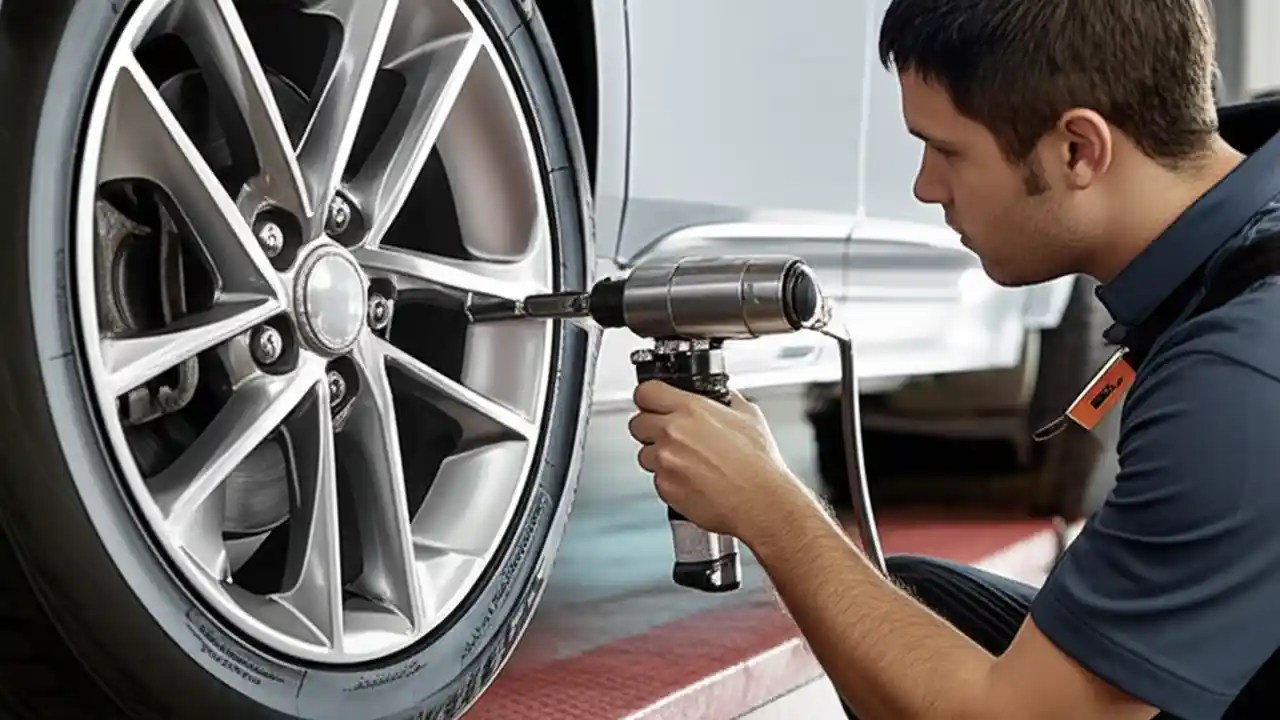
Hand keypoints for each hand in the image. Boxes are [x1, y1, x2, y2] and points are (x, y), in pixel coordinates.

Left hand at [627, 380, 810, 538]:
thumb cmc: (758, 464)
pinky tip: (692, 480)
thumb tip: (720, 396)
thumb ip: (726, 400)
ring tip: (687, 462)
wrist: (760, 501)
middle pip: (637, 423)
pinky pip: (656, 479)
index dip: (649, 398)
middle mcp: (672, 433)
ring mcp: (665, 462)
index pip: (646, 392)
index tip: (653, 404)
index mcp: (690, 410)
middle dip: (650, 428)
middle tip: (669, 436)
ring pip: (644, 453)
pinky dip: (669, 480)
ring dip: (659, 456)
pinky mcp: (664, 488)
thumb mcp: (748, 416)